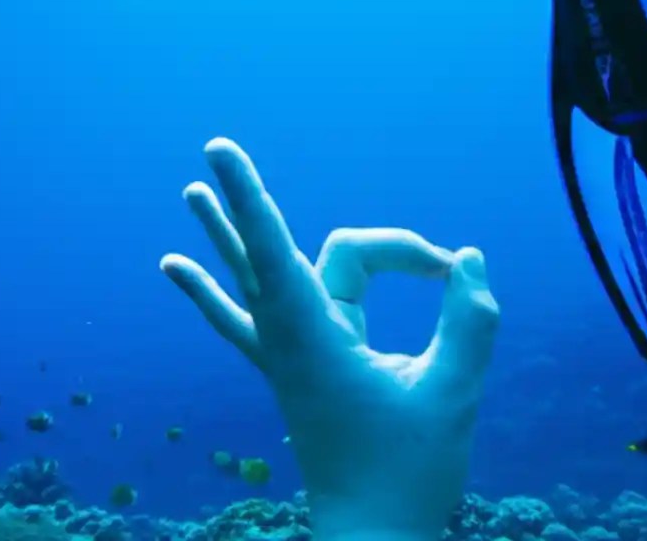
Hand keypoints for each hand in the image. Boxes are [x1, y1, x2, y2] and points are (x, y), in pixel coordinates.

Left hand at [160, 138, 499, 540]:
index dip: (255, 194)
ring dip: (222, 236)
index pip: (278, 246)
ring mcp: (286, 355)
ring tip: (190, 192)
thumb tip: (467, 259)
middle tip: (216, 144)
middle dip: (250, 199)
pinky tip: (177, 268)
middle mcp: (289, 340)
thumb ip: (469, 319)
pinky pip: (244, 318)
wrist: (374, 536)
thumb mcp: (454, 392)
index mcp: (314, 341)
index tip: (405, 240)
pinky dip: (210, 292)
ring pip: (251, 278)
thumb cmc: (412, 472)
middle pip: (285, 251)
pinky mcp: (293, 370)